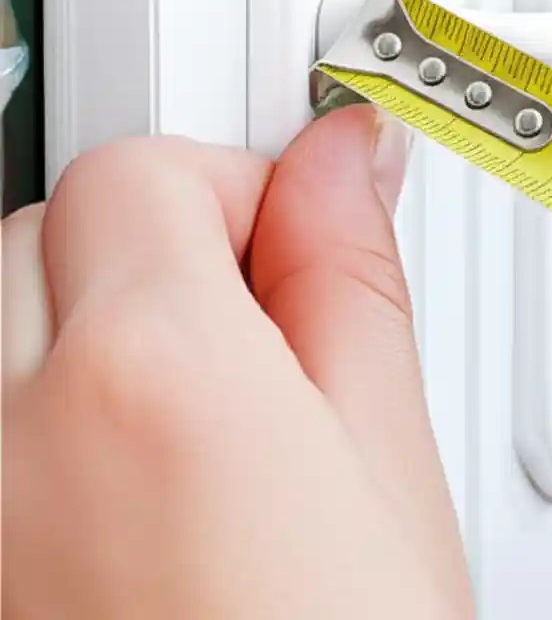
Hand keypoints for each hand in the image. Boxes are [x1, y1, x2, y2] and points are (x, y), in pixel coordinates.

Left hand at [2, 106, 472, 617]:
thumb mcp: (393, 479)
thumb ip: (354, 294)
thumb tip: (341, 168)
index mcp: (153, 387)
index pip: (142, 171)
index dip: (237, 194)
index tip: (292, 246)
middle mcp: (10, 441)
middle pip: (47, 235)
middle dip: (152, 258)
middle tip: (257, 350)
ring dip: (80, 343)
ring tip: (191, 445)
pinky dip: (42, 432)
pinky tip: (134, 504)